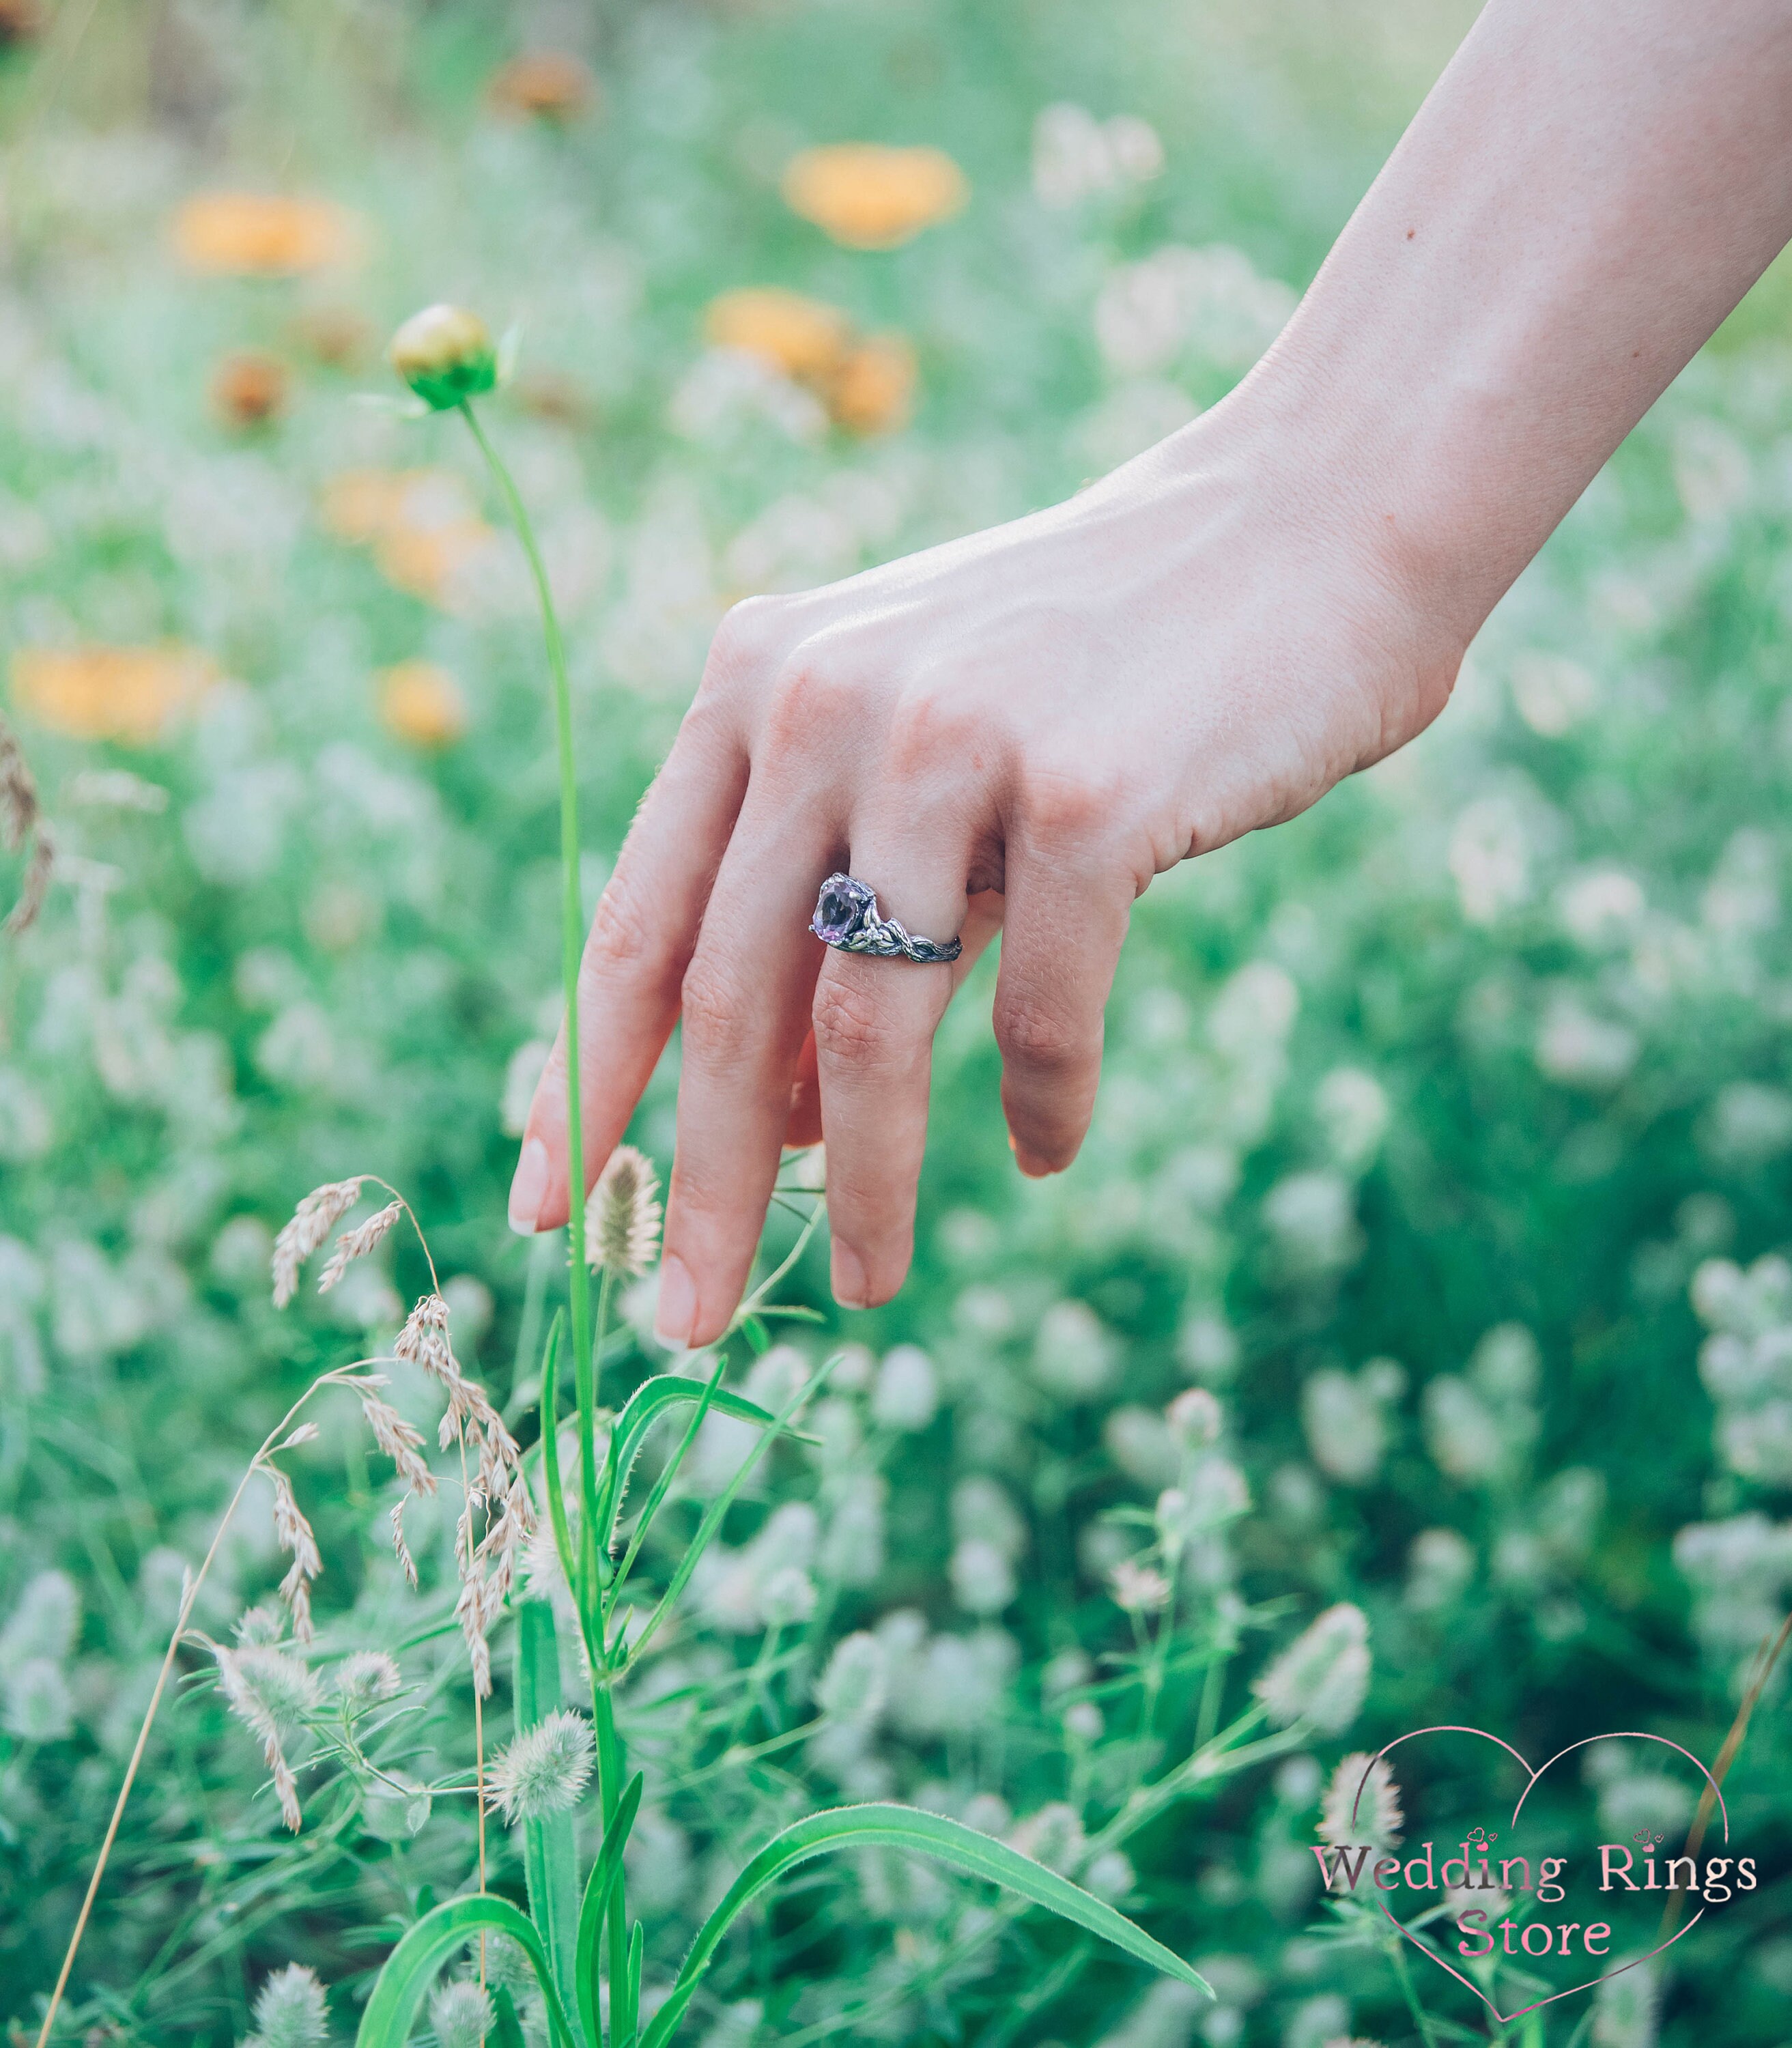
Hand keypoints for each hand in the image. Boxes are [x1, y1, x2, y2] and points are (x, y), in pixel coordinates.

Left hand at [507, 395, 1464, 1345]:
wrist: (1307, 525)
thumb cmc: (1103, 665)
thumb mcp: (924, 767)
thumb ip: (836, 912)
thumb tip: (775, 1124)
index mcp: (755, 686)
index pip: (635, 923)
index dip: (586, 1082)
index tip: (549, 1212)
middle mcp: (826, 702)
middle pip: (729, 998)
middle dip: (697, 1180)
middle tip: (682, 1316)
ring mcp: (955, 744)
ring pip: (870, 1026)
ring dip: (863, 1184)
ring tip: (868, 1284)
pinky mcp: (1091, 797)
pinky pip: (1038, 1013)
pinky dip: (1042, 1105)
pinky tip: (1048, 1152)